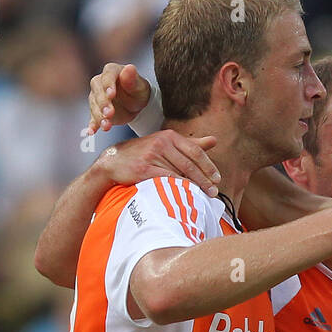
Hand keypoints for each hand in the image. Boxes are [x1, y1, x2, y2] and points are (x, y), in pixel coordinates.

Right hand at [88, 62, 150, 133]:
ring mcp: (97, 97)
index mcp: (112, 72)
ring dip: (99, 116)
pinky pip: (92, 118)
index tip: (111, 94)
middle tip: (110, 113)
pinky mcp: (97, 111)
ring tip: (107, 126)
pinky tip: (91, 131)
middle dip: (103, 104)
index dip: (108, 85)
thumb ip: (133, 78)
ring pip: (94, 106)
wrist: (137, 105)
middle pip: (98, 92)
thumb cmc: (138, 91)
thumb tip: (129, 68)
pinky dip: (92, 125)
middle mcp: (101, 83)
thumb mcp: (140, 85)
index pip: (107, 76)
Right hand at [97, 130, 219, 196]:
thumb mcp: (166, 144)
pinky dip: (178, 187)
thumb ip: (190, 144)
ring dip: (194, 185)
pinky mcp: (144, 168)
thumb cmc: (143, 154)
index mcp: (169, 136)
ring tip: (203, 195)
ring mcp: (152, 155)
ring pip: (179, 172)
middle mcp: (162, 143)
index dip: (208, 166)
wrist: (113, 161)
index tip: (217, 179)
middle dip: (204, 179)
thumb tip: (214, 140)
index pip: (195, 151)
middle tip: (214, 191)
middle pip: (189, 163)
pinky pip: (166, 179)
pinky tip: (186, 194)